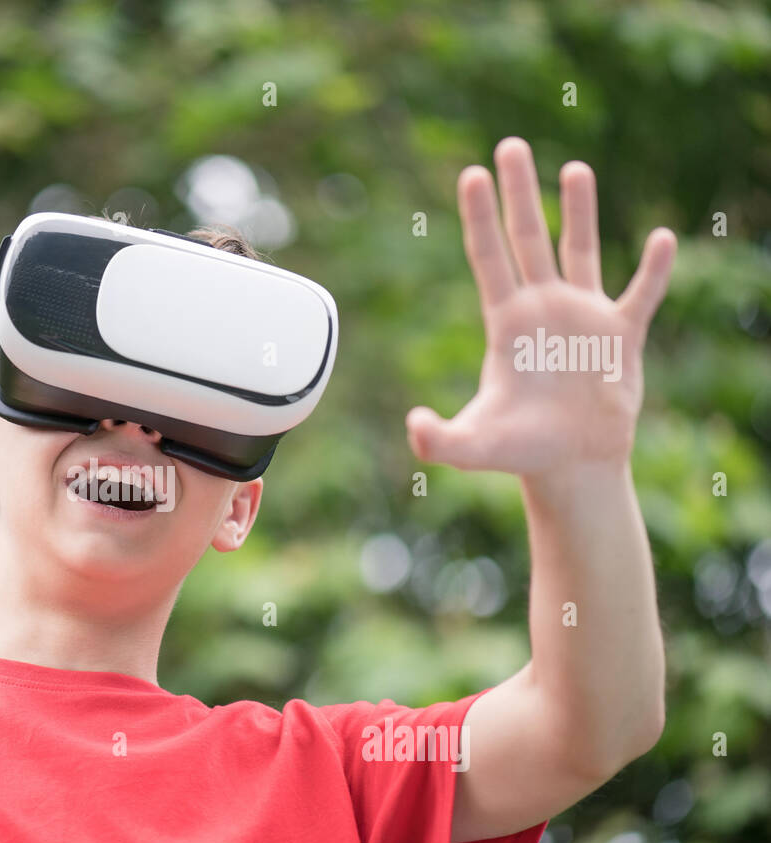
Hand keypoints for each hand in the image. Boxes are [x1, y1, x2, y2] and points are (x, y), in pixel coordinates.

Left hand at [405, 137, 674, 475]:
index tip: (470, 173)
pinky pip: (640, 292)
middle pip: (527, 238)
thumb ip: (439, 438)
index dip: (479, 216)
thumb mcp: (474, 446)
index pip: (488, 257)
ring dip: (577, 211)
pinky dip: (654, 268)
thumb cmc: (521, 451)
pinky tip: (662, 237)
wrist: (571, 464)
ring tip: (572, 169)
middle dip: (519, 192)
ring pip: (578, 250)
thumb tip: (414, 425)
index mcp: (506, 323)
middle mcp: (541, 308)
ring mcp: (581, 316)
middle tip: (509, 144)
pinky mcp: (620, 334)